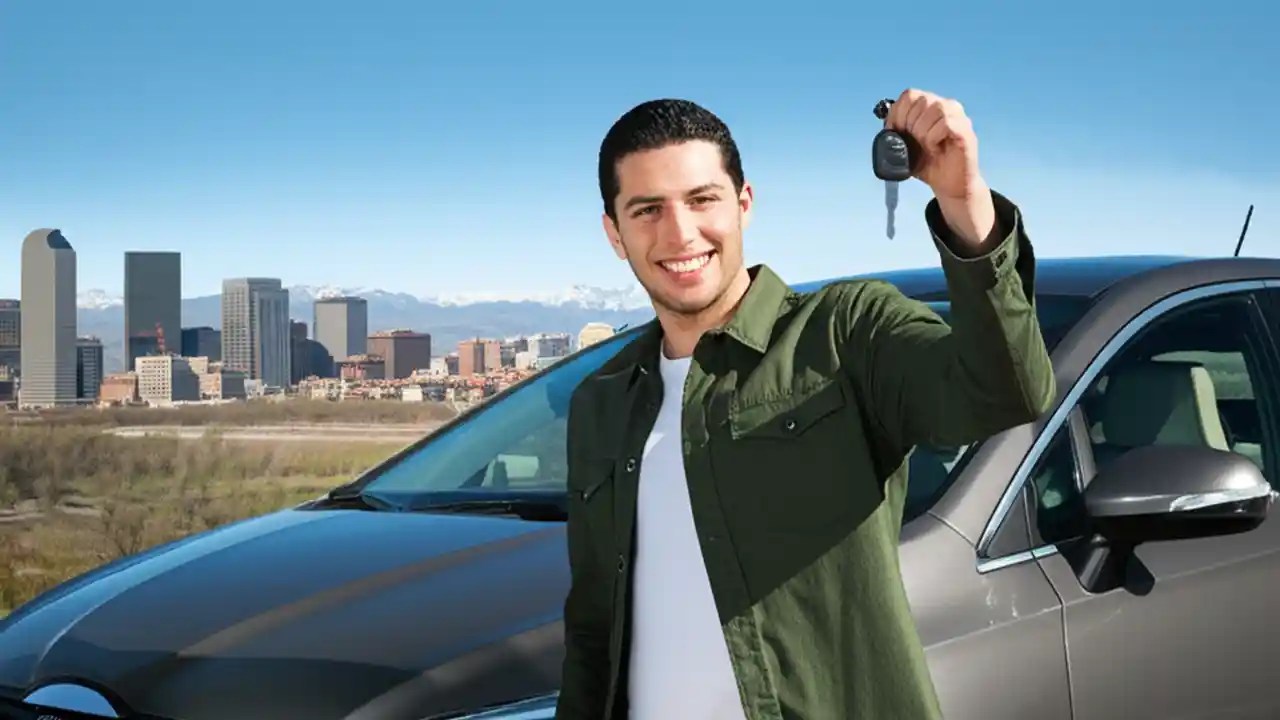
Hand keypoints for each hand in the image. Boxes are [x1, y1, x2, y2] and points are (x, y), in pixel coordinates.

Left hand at [884, 88, 994, 248]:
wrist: (949, 187)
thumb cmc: (929, 165)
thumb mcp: (905, 146)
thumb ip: (897, 132)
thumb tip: (887, 126)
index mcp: (931, 107)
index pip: (910, 95)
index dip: (898, 113)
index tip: (898, 132)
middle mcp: (947, 107)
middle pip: (922, 100)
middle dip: (910, 123)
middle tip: (915, 142)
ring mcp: (959, 118)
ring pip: (935, 108)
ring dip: (923, 131)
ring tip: (926, 146)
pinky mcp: (965, 132)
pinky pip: (946, 123)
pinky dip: (934, 137)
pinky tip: (935, 149)